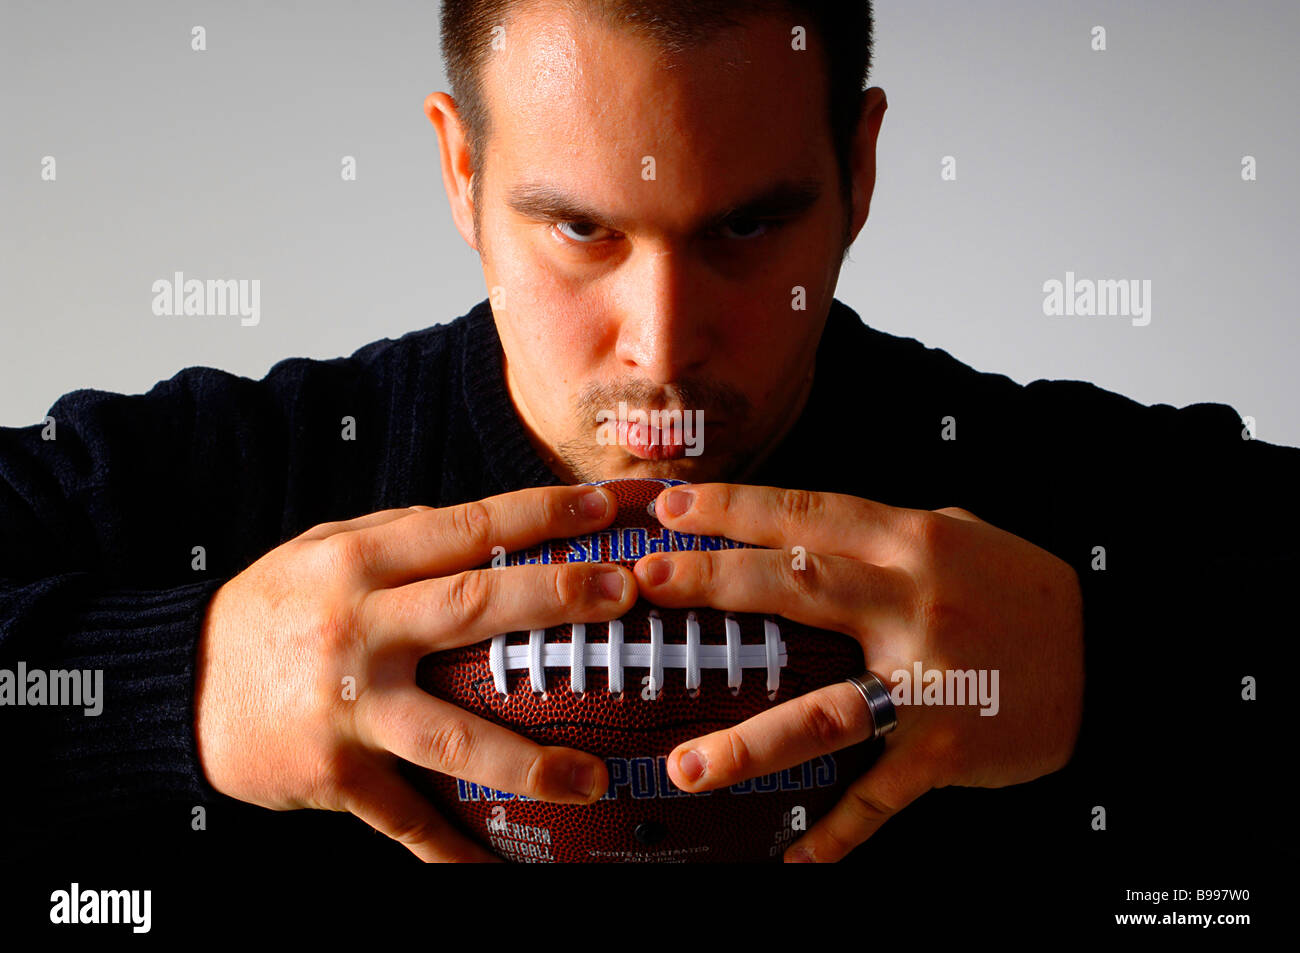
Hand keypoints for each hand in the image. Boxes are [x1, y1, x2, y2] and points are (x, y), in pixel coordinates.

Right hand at [194, 485, 634, 860]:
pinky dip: (452, 846)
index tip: (601, 507)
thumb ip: (400, 535)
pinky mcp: (334, 773)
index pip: (464, 526)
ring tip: (594, 776)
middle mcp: (357, 628)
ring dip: (530, 759)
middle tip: (626, 599)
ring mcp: (347, 706)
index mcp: (358, 561)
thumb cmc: (267, 610)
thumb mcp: (322, 550)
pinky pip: (406, 817)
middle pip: (473, 610)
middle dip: (558, 602)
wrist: (174, 686)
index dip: (538, 514)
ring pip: (453, 734)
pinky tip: (500, 865)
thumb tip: (483, 524)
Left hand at [632, 483, 1083, 861]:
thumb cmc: (1018, 587)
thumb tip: (799, 525)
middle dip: (713, 586)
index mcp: (911, 541)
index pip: (805, 514)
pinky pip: (881, 797)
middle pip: (797, 589)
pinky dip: (836, 833)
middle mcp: (913, 605)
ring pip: (827, 713)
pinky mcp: (948, 750)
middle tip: (641, 589)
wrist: (1113, 656)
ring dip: (751, 745)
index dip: (732, 508)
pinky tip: (788, 859)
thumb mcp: (958, 532)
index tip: (668, 508)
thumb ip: (879, 530)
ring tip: (686, 768)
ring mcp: (929, 684)